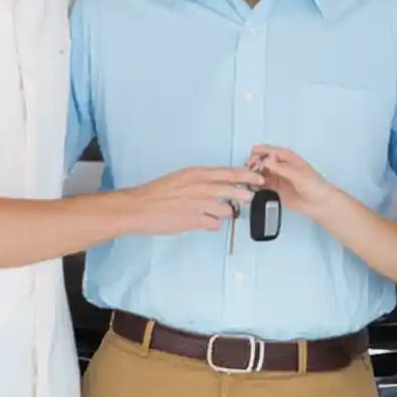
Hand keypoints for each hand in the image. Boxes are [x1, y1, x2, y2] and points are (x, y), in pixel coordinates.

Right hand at [123, 166, 262, 234]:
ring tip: (216, 213)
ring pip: (227, 210)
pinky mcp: (195, 221)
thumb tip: (217, 185)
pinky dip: (212, 224)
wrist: (139, 207)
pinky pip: (214, 224)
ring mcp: (199, 205)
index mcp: (197, 174)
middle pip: (233, 190)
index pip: (229, 173)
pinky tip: (204, 222)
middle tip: (249, 197)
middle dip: (245, 194)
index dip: (246, 176)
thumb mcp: (181, 178)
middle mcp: (201, 187)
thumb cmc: (157, 193)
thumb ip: (201, 181)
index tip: (258, 178)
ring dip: (226, 213)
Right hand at [248, 144, 340, 218]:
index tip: (251, 153)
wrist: (320, 204)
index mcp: (290, 159)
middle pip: (265, 161)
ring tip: (249, 177)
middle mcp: (283, 167)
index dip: (261, 151)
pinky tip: (253, 186)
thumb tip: (267, 160)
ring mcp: (280, 178)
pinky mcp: (278, 189)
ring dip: (255, 174)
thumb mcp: (297, 174)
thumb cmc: (316, 186)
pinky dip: (257, 184)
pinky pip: (264, 184)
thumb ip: (281, 167)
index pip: (272, 151)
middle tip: (249, 168)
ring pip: (263, 172)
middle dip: (255, 163)